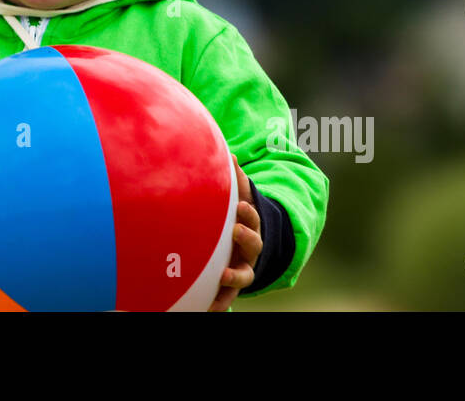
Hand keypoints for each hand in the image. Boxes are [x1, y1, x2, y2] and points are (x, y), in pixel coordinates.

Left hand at [209, 154, 261, 311]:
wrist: (242, 245)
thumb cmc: (235, 217)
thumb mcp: (238, 198)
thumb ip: (235, 181)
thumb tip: (229, 155)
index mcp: (250, 225)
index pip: (253, 217)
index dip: (248, 213)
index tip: (239, 205)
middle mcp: (250, 248)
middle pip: (254, 244)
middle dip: (246, 237)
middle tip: (235, 229)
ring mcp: (242, 268)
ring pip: (244, 275)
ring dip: (235, 276)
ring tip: (223, 276)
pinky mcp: (231, 286)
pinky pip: (227, 297)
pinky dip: (220, 303)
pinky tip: (210, 309)